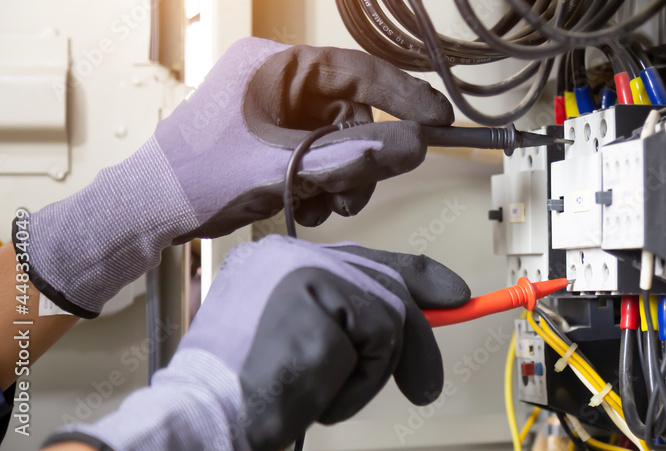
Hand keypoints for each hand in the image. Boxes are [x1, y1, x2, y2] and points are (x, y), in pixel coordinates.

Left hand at [15, 38, 453, 316]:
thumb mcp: (285, 170)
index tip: (441, 121)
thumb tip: (420, 146)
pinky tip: (303, 207)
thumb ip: (354, 159)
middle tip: (352, 197)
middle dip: (359, 159)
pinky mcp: (269, 137)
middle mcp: (277, 81)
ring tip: (323, 208)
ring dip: (340, 178)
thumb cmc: (203, 180)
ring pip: (337, 139)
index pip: (356, 70)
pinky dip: (320, 182)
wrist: (145, 212)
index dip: (404, 96)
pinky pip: (316, 154)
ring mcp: (272, 109)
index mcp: (275, 67)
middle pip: (350, 114)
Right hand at [41, 236, 470, 450]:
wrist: (206, 418)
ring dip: (372, 372)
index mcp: (275, 259)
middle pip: (385, 281)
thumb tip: (416, 313)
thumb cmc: (246, 392)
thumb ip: (346, 318)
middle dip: (418, 336)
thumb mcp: (301, 341)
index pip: (362, 259)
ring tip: (326, 395)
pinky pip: (378, 340)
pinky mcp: (319, 299)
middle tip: (428, 385)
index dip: (416, 278)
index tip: (454, 295)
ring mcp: (304, 271)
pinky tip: (316, 394)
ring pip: (389, 314)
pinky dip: (360, 382)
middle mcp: (288, 252)